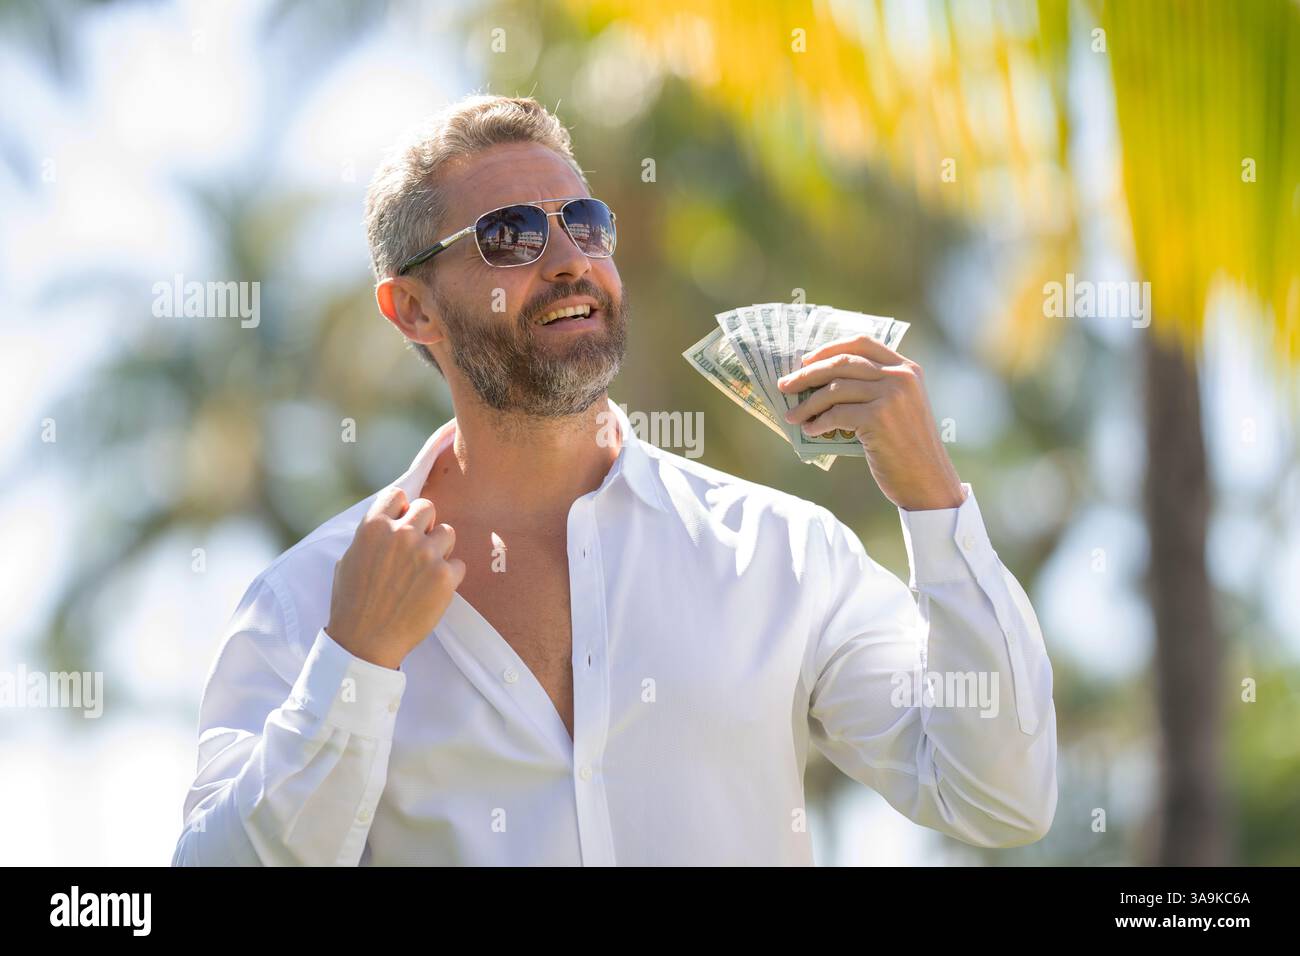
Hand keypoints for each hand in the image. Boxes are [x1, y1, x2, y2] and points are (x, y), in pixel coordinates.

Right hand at [325, 486, 465, 668]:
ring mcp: (425, 553)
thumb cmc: (353, 603)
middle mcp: (401, 534)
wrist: (365, 641)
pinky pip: (459, 564)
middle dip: (424, 525)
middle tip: (417, 548)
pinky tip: (433, 590)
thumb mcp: (349, 560)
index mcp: (373, 527)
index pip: (398, 496)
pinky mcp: (444, 576)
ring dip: (440, 548)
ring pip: (448, 532)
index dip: (401, 509)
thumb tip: (390, 522)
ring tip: (426, 570)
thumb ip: (371, 537)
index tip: (402, 523)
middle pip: (428, 508)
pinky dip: (449, 576)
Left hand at [776, 334, 965, 510]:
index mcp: (906, 369)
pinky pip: (836, 414)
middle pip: (842, 363)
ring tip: (792, 416)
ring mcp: (891, 396)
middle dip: (808, 374)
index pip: (861, 344)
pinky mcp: (879, 418)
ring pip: (835, 389)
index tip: (806, 360)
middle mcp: (901, 377)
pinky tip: (809, 430)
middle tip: (785, 386)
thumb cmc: (907, 447)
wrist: (928, 480)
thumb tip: (822, 379)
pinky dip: (818, 422)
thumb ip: (874, 387)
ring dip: (807, 404)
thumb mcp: (899, 407)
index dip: (829, 349)